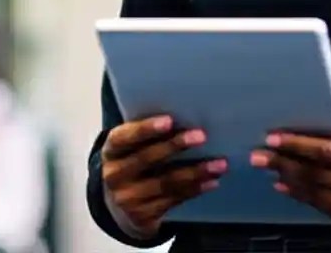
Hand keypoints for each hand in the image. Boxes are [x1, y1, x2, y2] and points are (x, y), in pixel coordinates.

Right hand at [101, 115, 226, 237]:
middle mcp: (115, 175)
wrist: (119, 204)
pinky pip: (173, 200)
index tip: (169, 120)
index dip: (146, 129)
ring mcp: (127, 198)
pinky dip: (195, 189)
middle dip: (175, 146)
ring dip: (195, 172)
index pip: (125, 137)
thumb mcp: (131, 147)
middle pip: (147, 158)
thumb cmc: (134, 161)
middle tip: (201, 136)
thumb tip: (188, 115)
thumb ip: (149, 134)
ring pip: (166, 183)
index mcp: (111, 150)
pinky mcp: (143, 216)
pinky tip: (211, 181)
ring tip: (219, 164)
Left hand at [251, 101, 330, 232]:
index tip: (275, 137)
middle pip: (315, 174)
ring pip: (315, 192)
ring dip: (288, 179)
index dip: (298, 145)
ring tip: (267, 167)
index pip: (328, 152)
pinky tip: (286, 185)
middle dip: (283, 162)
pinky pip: (322, 208)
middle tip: (259, 155)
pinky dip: (301, 196)